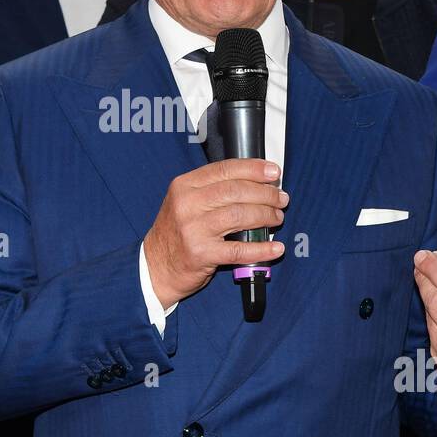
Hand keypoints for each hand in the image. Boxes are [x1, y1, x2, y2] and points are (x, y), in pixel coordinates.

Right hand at [143, 158, 287, 308]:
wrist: (156, 267)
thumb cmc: (177, 233)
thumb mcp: (186, 202)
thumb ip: (213, 190)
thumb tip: (257, 182)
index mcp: (184, 186)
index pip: (225, 170)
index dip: (254, 169)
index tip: (273, 173)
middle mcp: (187, 204)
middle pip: (235, 191)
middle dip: (265, 194)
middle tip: (280, 199)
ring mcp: (193, 229)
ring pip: (240, 216)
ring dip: (265, 216)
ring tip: (277, 218)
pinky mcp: (201, 254)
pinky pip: (239, 249)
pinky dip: (261, 248)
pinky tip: (275, 248)